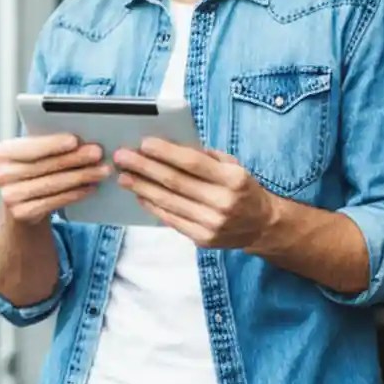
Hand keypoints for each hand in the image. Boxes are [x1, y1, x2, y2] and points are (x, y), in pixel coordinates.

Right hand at [0, 134, 108, 224]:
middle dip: (74, 159)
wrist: (18, 202)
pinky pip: (54, 202)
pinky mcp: (22, 214)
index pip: (30, 148)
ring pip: (52, 184)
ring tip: (101, 170)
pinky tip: (90, 187)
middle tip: (97, 154)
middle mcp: (1, 175)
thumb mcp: (32, 154)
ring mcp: (10, 196)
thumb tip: (80, 140)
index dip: (53, 144)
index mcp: (2, 153)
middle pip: (44, 166)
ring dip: (80, 177)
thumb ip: (47, 145)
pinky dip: (75, 194)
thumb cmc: (31, 170)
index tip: (75, 140)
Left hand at [112, 138, 277, 249]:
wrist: (262, 225)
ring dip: (142, 188)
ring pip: (169, 202)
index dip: (166, 153)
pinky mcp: (203, 239)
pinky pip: (171, 219)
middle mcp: (223, 202)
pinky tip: (139, 195)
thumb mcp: (232, 165)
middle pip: (175, 182)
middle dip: (145, 168)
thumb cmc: (241, 188)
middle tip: (122, 157)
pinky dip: (152, 206)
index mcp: (233, 178)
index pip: (193, 163)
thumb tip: (167, 146)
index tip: (143, 143)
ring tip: (123, 176)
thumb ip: (204, 156)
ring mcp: (213, 224)